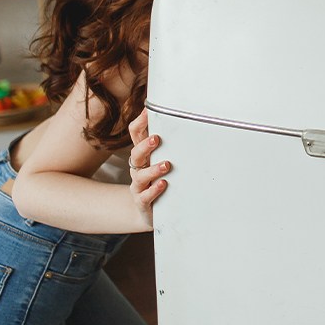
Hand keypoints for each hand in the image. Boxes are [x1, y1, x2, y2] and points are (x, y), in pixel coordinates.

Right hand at [128, 109, 170, 228]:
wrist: (153, 212)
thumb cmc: (162, 180)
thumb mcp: (164, 161)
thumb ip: (172, 145)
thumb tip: (188, 121)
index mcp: (143, 156)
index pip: (136, 135)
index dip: (140, 123)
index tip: (148, 111)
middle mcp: (138, 169)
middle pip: (136, 154)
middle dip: (145, 146)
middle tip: (156, 139)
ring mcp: (139, 186)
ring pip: (140, 176)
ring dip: (153, 169)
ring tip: (166, 165)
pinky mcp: (142, 202)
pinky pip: (145, 196)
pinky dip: (154, 190)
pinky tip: (163, 185)